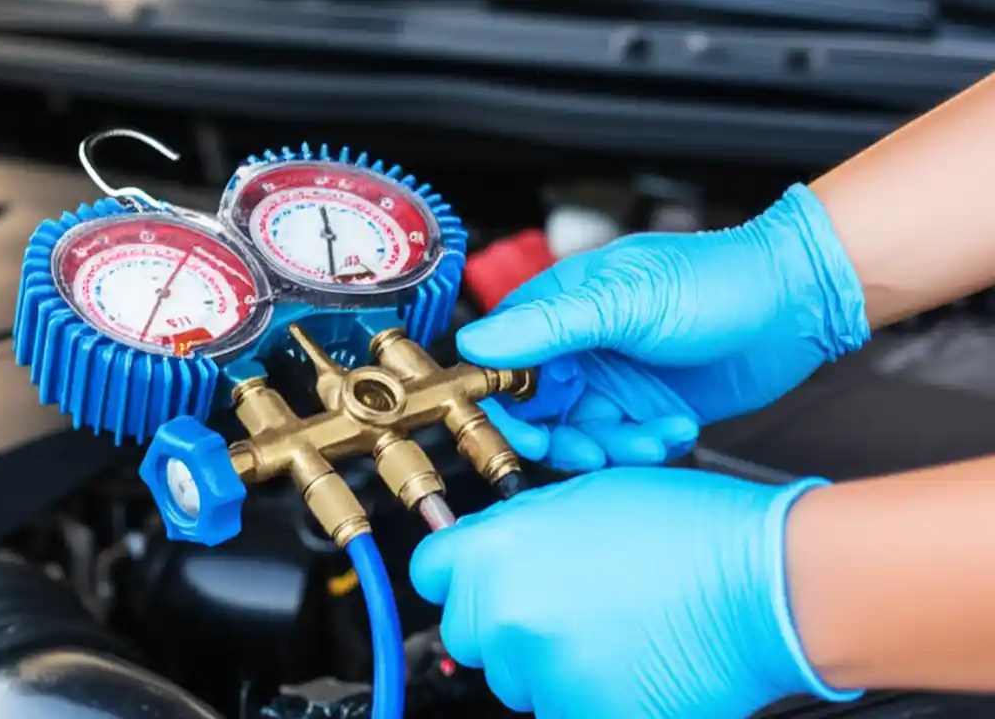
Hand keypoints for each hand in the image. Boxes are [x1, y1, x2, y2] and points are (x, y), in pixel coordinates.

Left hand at [410, 468, 860, 717]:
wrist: (766, 580)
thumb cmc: (690, 530)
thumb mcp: (583, 498)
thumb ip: (518, 530)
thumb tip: (482, 549)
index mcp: (496, 550)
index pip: (429, 572)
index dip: (460, 576)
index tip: (480, 584)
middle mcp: (505, 611)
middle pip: (469, 632)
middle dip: (508, 624)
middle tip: (571, 609)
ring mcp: (541, 671)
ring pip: (516, 681)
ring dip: (549, 665)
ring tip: (613, 635)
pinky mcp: (582, 715)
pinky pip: (561, 711)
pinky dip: (586, 700)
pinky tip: (629, 669)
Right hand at [467, 184, 869, 470]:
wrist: (796, 303)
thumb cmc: (716, 281)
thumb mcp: (623, 303)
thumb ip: (547, 327)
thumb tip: (475, 343)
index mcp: (559, 309)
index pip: (500, 363)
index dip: (503, 402)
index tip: (523, 428)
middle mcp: (578, 346)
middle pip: (536, 411)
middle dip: (561, 438)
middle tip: (590, 448)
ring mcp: (612, 378)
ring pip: (579, 435)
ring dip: (612, 446)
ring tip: (651, 434)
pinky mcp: (645, 406)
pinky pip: (622, 444)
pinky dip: (645, 446)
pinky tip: (676, 427)